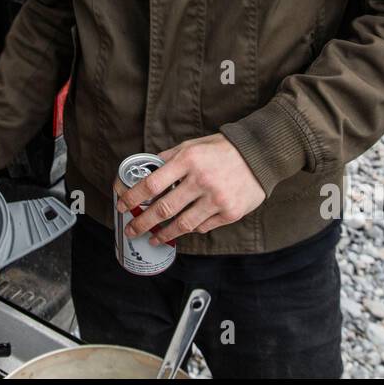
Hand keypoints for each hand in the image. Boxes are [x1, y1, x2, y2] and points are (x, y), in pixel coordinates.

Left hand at [111, 134, 265, 244]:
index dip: (133, 198)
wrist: (260, 154)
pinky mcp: (230, 213)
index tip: (123, 206)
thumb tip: (144, 172)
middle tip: (131, 230)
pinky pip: (203, 227)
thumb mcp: (192, 146)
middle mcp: (202, 180)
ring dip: (163, 234)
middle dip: (142, 223)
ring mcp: (217, 199)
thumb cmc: (222, 149)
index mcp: (188, 160)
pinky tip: (181, 229)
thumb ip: (169, 159)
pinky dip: (190, 229)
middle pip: (163, 209)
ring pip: (182, 224)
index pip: (152, 183)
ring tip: (152, 238)